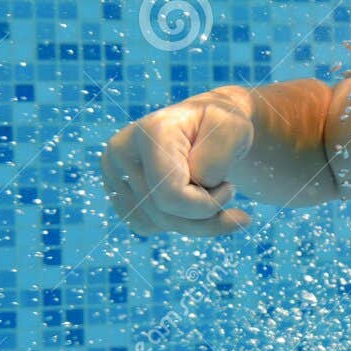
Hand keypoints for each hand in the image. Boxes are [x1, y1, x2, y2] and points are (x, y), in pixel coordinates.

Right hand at [101, 94, 253, 236]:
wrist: (207, 125)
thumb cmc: (223, 126)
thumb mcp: (236, 127)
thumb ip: (220, 152)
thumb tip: (197, 180)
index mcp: (151, 132)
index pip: (171, 196)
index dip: (208, 204)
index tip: (229, 187)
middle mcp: (122, 151)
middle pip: (164, 214)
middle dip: (205, 213)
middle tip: (225, 190)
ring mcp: (114, 173)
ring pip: (155, 223)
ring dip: (194, 220)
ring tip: (210, 191)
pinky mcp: (116, 190)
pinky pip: (148, 226)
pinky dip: (176, 221)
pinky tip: (190, 198)